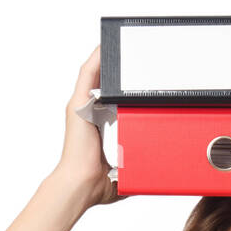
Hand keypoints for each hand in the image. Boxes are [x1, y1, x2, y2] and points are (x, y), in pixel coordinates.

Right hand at [53, 45, 124, 207]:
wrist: (82, 186)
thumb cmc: (97, 185)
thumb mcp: (122, 173)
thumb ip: (134, 169)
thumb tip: (153, 177)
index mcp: (95, 128)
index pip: (108, 102)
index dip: (118, 90)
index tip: (133, 82)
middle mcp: (85, 114)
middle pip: (101, 84)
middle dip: (114, 71)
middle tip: (132, 57)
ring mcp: (80, 108)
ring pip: (93, 75)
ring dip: (104, 60)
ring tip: (117, 44)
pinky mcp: (77, 105)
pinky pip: (86, 75)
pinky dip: (95, 59)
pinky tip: (103, 46)